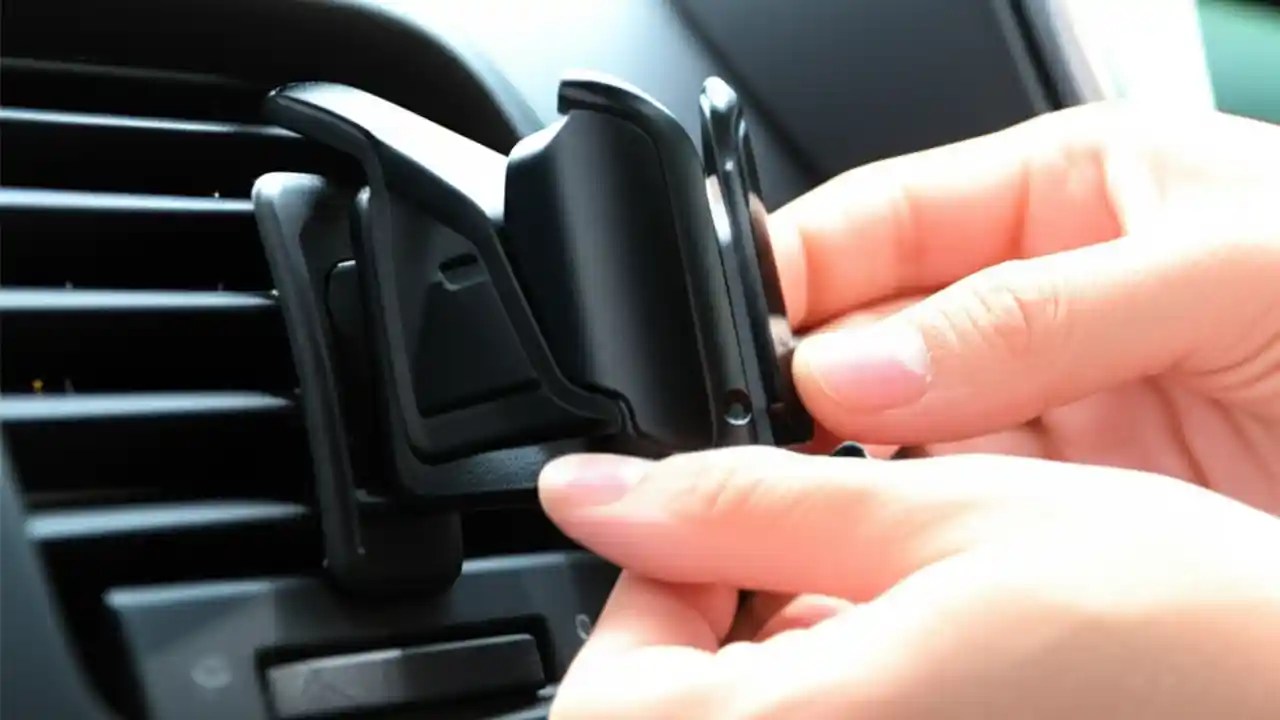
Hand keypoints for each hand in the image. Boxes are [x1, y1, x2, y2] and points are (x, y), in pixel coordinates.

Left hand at [539, 448, 1279, 718]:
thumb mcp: (939, 519)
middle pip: (667, 710)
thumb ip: (742, 508)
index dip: (654, 576)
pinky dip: (836, 695)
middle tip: (829, 549)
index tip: (729, 516)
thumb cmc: (1176, 639)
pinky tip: (921, 656)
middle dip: (721, 614)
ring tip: (897, 598)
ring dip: (785, 654)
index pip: (606, 685)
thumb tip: (592, 493)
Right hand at [768, 102, 1279, 511]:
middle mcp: (1047, 300)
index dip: (790, 268)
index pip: (881, 221)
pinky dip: (913, 536)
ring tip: (813, 496)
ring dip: (851, 469)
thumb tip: (858, 368)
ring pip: (902, 439)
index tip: (728, 329)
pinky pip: (963, 521)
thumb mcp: (1223, 271)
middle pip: (872, 337)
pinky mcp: (1084, 508)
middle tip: (766, 431)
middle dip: (806, 382)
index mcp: (1068, 192)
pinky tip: (887, 545)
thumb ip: (1032, 317)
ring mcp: (1062, 409)